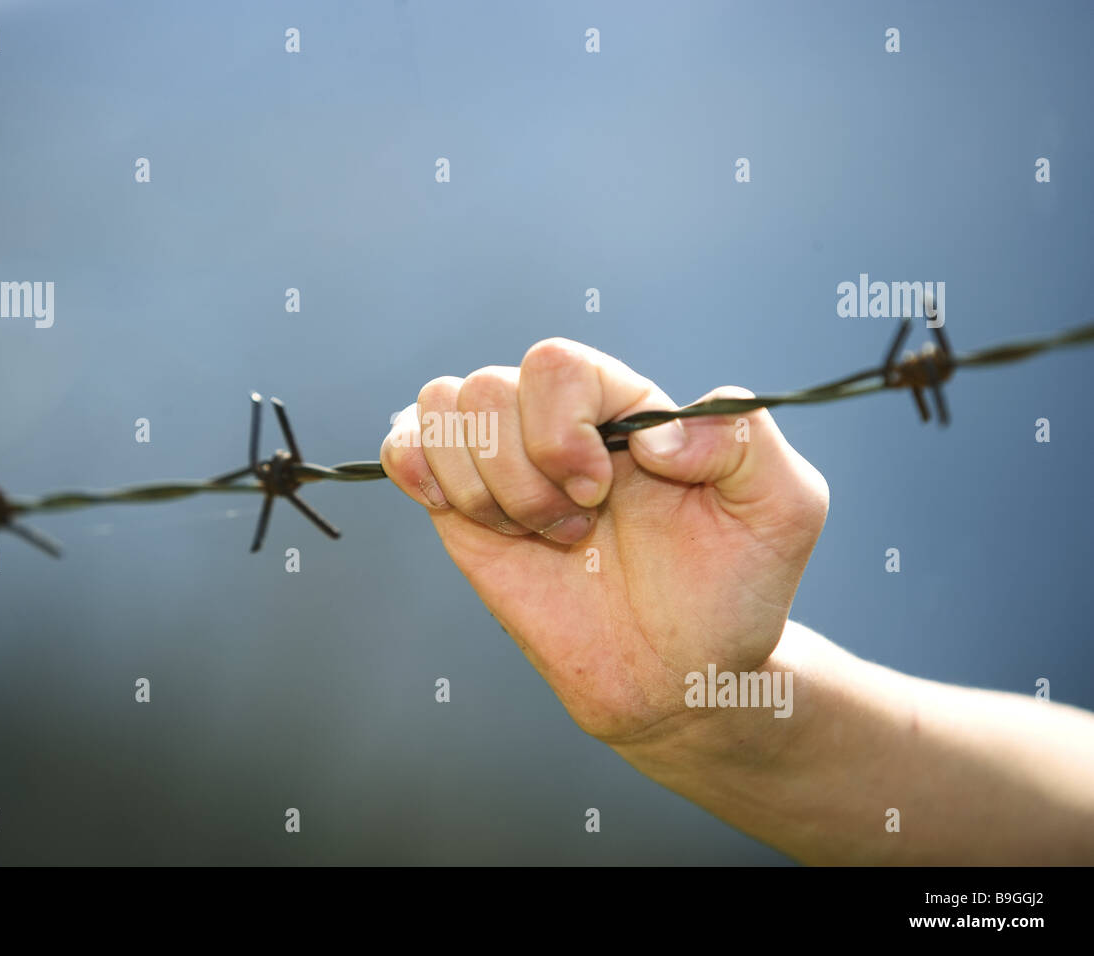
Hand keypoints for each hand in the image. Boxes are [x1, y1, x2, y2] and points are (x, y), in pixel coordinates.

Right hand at [380, 338, 828, 745]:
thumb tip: (653, 435)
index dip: (559, 428)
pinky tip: (468, 514)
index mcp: (625, 407)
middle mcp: (560, 424)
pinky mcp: (462, 507)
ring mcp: (506, 462)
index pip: (555, 364)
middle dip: (523, 473)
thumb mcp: (784, 507)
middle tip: (573, 526)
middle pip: (488, 387)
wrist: (678, 677)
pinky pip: (407, 445)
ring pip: (443, 407)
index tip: (599, 494)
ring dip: (482, 486)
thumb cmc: (732, 591)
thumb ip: (745, 439)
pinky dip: (419, 469)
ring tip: (535, 533)